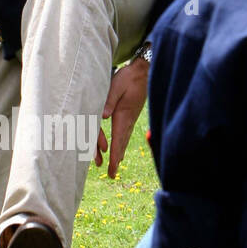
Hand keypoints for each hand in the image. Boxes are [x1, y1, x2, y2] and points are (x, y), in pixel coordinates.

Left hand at [94, 56, 148, 178]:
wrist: (143, 72)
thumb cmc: (129, 78)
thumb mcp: (116, 86)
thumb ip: (109, 100)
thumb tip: (103, 116)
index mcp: (123, 115)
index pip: (118, 140)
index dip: (115, 156)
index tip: (112, 168)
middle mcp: (128, 120)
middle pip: (121, 144)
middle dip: (116, 160)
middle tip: (112, 175)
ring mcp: (130, 118)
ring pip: (123, 139)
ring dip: (119, 153)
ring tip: (116, 165)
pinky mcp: (130, 115)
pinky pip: (125, 133)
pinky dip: (122, 143)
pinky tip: (120, 147)